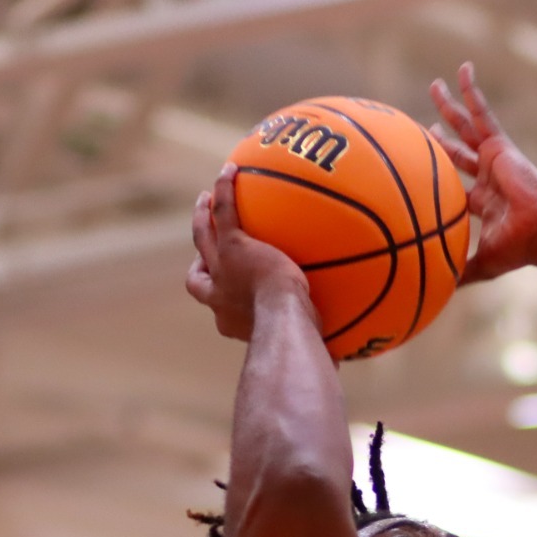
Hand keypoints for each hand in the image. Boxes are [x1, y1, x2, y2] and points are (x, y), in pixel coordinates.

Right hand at [184, 163, 313, 341]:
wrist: (284, 322)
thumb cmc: (297, 342)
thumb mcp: (301, 345)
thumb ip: (311, 347)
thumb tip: (339, 366)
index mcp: (229, 319)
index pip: (215, 303)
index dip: (213, 291)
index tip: (220, 281)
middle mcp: (218, 295)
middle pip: (197, 273)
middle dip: (199, 254)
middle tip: (204, 236)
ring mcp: (222, 268)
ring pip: (202, 235)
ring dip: (202, 216)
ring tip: (207, 197)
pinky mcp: (234, 246)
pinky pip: (224, 211)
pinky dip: (224, 190)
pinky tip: (230, 170)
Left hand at [430, 63, 536, 283]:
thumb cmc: (518, 251)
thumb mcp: (482, 264)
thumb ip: (459, 273)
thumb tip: (435, 294)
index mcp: (484, 201)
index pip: (457, 185)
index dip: (441, 176)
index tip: (423, 166)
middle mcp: (488, 176)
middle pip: (458, 151)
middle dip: (442, 137)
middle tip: (425, 124)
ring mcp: (495, 159)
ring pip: (466, 128)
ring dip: (450, 108)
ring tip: (435, 87)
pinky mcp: (502, 146)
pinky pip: (483, 113)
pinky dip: (472, 92)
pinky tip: (461, 71)